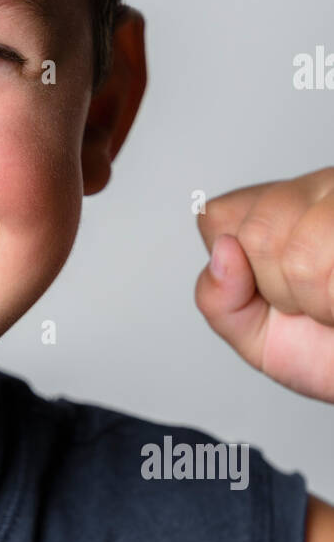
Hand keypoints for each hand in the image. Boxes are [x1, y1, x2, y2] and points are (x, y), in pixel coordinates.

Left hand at [195, 167, 333, 402]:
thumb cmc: (331, 352)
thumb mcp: (256, 336)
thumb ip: (219, 300)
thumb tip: (223, 251)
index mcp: (282, 206)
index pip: (219, 216)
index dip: (241, 272)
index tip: (275, 293)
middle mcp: (323, 189)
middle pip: (258, 234)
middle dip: (282, 293)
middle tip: (316, 304)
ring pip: (301, 255)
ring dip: (321, 303)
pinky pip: (332, 275)